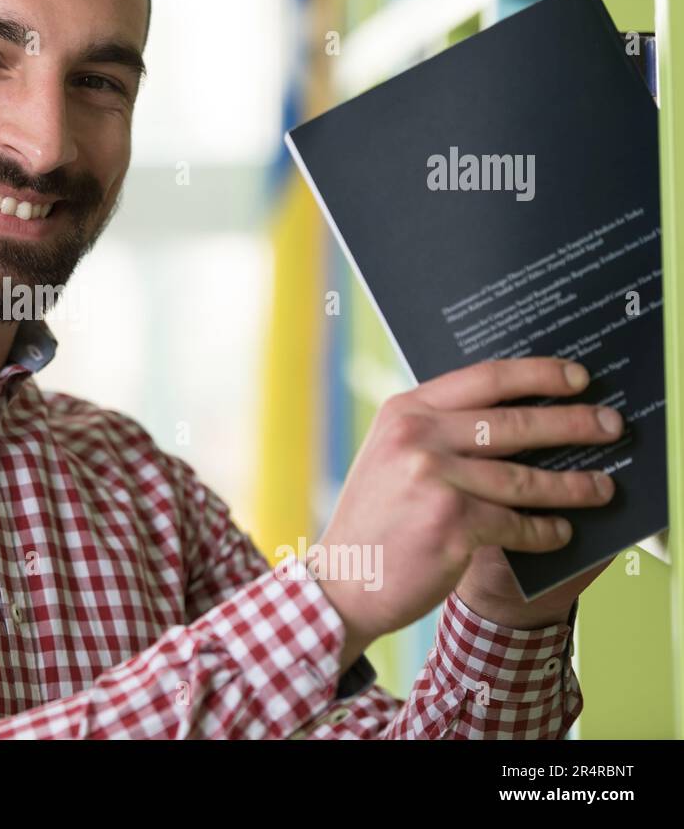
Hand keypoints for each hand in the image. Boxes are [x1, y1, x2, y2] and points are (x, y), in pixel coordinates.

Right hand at [313, 356, 620, 669]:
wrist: (344, 580)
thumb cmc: (376, 520)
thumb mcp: (392, 455)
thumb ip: (439, 430)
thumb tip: (515, 415)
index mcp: (405, 411)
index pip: (485, 378)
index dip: (539, 374)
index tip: (577, 377)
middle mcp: (417, 438)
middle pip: (514, 423)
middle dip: (573, 423)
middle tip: (610, 425)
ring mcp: (433, 480)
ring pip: (523, 478)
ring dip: (572, 485)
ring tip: (602, 487)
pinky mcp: (452, 525)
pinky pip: (516, 525)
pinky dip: (544, 531)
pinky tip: (560, 533)